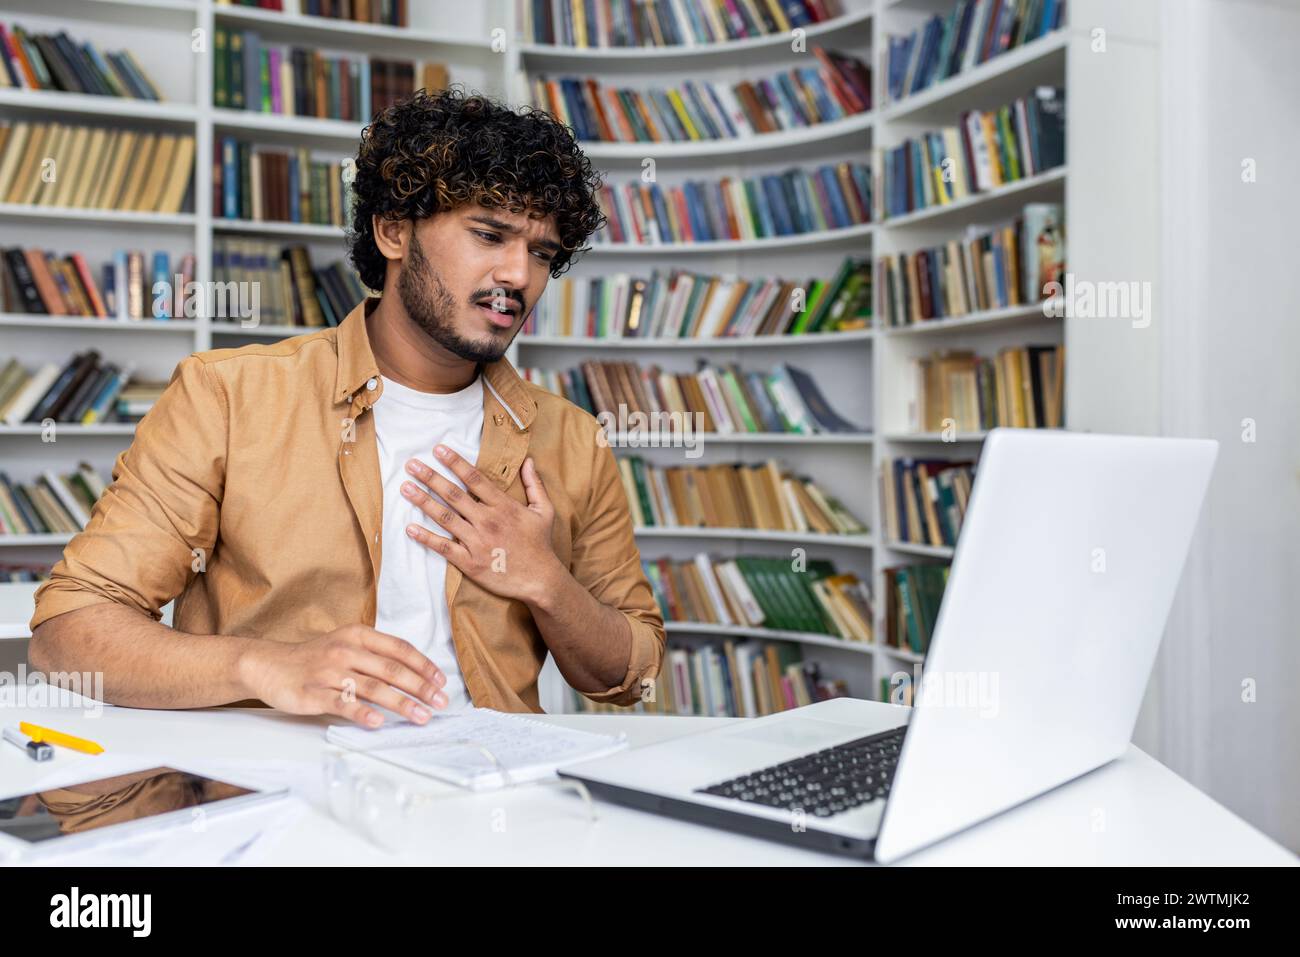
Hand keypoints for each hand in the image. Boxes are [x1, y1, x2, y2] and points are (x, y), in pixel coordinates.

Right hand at [239, 623, 447, 727]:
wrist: (268, 664)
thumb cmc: (314, 658)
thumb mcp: (346, 644)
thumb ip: (375, 655)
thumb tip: (413, 675)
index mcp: (357, 635)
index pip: (399, 648)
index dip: (423, 665)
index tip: (441, 681)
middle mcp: (345, 651)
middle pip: (392, 670)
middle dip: (421, 688)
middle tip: (440, 703)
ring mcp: (329, 672)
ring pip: (373, 689)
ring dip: (402, 704)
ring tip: (421, 716)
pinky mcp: (312, 693)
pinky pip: (342, 704)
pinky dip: (362, 714)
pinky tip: (379, 723)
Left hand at [400, 446, 563, 604]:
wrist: (541, 580)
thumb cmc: (541, 545)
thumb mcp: (544, 511)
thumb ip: (535, 485)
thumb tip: (529, 461)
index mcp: (503, 506)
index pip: (474, 479)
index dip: (455, 462)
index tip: (438, 449)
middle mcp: (487, 521)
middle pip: (453, 495)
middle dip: (430, 477)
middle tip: (411, 465)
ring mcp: (477, 542)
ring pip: (445, 517)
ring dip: (423, 502)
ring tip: (405, 488)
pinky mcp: (470, 563)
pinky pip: (444, 548)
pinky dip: (426, 538)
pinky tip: (410, 529)